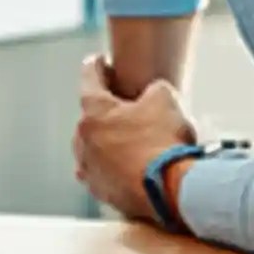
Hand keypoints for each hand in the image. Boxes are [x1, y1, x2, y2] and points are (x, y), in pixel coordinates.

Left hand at [74, 55, 196, 221]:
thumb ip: (154, 89)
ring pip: (95, 147)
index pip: (89, 78)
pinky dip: (116, 165)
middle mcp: (83, 141)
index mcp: (93, 112)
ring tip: (131, 139)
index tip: (100, 60)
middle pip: (91, 116)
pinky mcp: (102, 193)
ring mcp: (90, 169)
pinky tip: (134, 165)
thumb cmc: (163, 142)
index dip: (97, 65)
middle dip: (107, 109)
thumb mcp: (164, 99)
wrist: (170, 191)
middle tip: (125, 105)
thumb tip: (153, 94)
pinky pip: (105, 172)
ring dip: (109, 140)